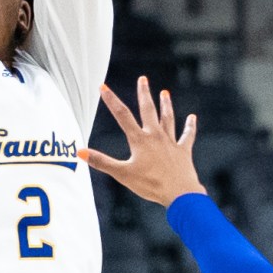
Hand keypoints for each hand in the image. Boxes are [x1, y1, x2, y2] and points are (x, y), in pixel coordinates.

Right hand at [82, 76, 202, 205]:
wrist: (179, 193)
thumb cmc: (150, 184)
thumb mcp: (122, 174)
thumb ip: (102, 162)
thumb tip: (80, 152)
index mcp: (140, 140)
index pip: (122, 115)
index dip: (111, 100)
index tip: (103, 87)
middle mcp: (156, 136)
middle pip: (148, 110)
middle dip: (144, 94)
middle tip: (143, 79)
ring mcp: (171, 142)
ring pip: (168, 119)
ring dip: (166, 105)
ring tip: (164, 93)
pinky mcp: (183, 151)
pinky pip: (187, 136)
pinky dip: (190, 127)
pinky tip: (192, 118)